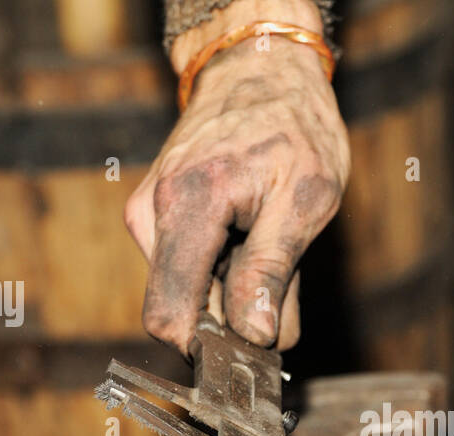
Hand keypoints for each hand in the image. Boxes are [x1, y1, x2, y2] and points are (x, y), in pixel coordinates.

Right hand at [125, 0, 348, 352]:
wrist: (260, 70)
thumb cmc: (293, 126)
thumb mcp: (306, 200)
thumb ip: (274, 272)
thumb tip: (255, 338)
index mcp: (187, 207)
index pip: (170, 316)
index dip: (211, 348)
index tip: (255, 346)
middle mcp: (152, 215)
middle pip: (184, 311)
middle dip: (235, 314)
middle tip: (284, 275)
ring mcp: (147, 216)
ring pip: (191, 293)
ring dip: (236, 289)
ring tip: (269, 240)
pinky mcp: (153, 218)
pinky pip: (188, 270)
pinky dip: (225, 268)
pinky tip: (249, 234)